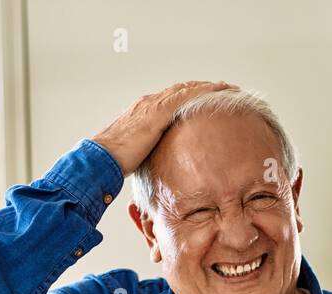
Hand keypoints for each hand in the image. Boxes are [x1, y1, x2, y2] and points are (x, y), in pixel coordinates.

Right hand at [91, 80, 237, 176]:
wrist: (103, 156)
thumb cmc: (116, 161)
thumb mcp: (139, 155)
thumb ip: (152, 154)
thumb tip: (162, 168)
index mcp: (145, 111)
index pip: (173, 99)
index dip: (191, 97)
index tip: (207, 99)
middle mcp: (150, 102)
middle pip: (183, 89)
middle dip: (204, 88)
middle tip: (225, 89)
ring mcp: (154, 104)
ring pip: (188, 88)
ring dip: (209, 87)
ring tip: (229, 88)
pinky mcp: (159, 111)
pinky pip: (187, 96)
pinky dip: (205, 91)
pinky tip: (219, 91)